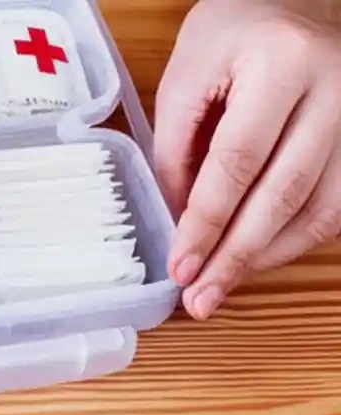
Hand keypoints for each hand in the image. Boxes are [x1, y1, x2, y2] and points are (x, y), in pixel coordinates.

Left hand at [155, 0, 340, 319]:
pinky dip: (293, 240)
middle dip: (236, 255)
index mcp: (281, 64)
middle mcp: (334, 92)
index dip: (206, 221)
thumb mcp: (188, 71)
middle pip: (283, 193)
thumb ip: (177, 143)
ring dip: (265, 258)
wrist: (298, 1)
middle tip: (200, 298)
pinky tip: (256, 259)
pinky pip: (335, 205)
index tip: (179, 265)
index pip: (237, 161)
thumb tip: (178, 217)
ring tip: (220, 288)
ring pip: (319, 208)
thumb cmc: (236, 32)